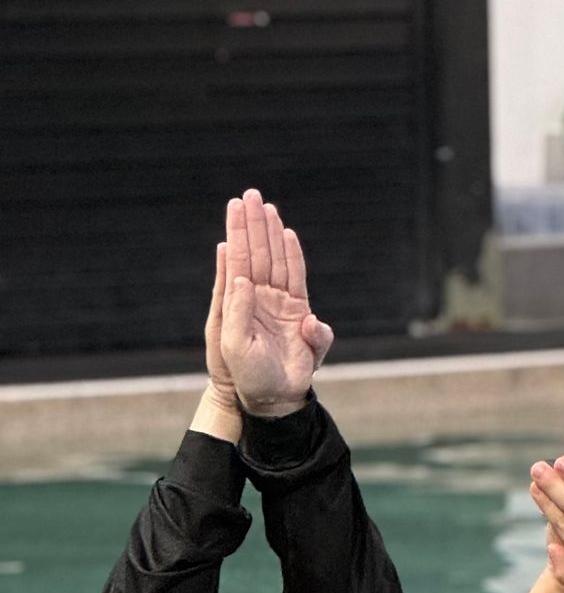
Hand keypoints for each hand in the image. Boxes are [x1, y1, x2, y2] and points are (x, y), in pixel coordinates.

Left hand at [219, 189, 334, 418]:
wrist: (273, 398)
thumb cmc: (248, 374)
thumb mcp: (234, 344)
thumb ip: (238, 310)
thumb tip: (242, 278)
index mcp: (239, 301)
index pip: (238, 258)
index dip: (238, 231)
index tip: (236, 206)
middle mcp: (259, 298)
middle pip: (256, 252)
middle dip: (253, 224)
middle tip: (250, 195)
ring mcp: (279, 304)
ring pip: (276, 260)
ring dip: (271, 234)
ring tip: (266, 207)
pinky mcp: (299, 316)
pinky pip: (297, 280)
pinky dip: (293, 258)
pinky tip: (287, 237)